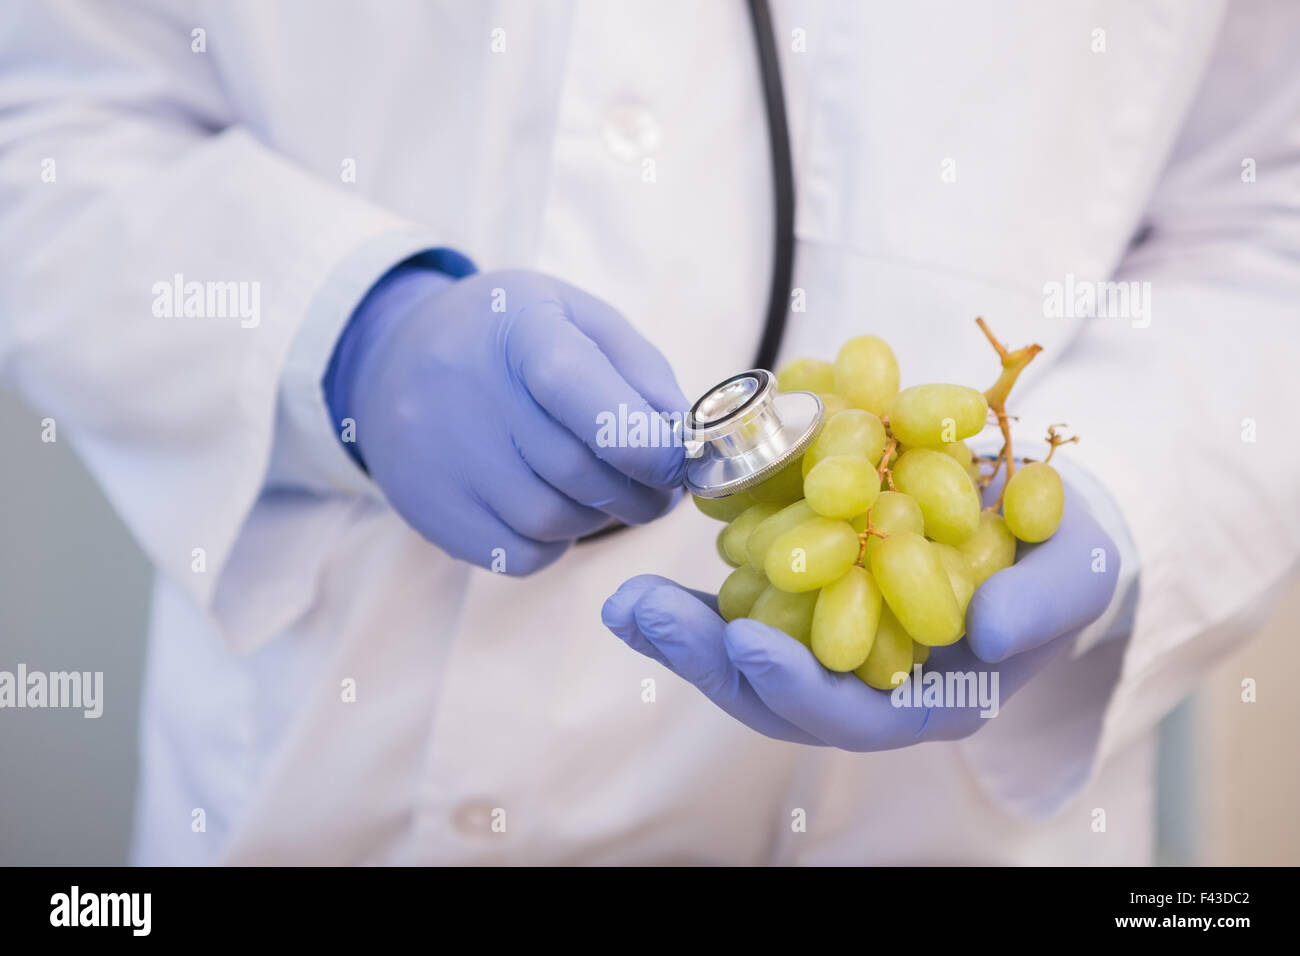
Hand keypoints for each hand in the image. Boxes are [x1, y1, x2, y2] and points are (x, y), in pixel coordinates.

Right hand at [329, 260, 687, 573]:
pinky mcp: (430, 511)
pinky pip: (521, 555)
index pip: (580, 391)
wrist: (394, 361)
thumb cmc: (514, 341)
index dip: (644, 441)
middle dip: (642, 491)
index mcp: (518, 329)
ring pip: (553, 521)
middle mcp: (467, 392)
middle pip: (578, 470)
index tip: (679, 461)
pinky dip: (556, 543)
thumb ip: (643, 374)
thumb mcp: (581, 321)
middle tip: (661, 489)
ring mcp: (440, 456)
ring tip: (602, 490)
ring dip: (599, 517)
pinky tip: (552, 506)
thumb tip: (686, 444)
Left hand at [601, 482, 1118, 748]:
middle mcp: (874, 691)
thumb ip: (1044, 604)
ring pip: (748, 665)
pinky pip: (744, 619)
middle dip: (707, 662)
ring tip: (624, 602)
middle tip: (640, 614)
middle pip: (780, 698)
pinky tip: (643, 583)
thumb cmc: (1061, 557)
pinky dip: (694, 605)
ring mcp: (835, 654)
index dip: (800, 688)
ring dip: (683, 636)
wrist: (1038, 534)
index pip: (857, 717)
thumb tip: (986, 635)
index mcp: (935, 701)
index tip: (745, 645)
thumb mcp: (1076, 571)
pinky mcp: (809, 612)